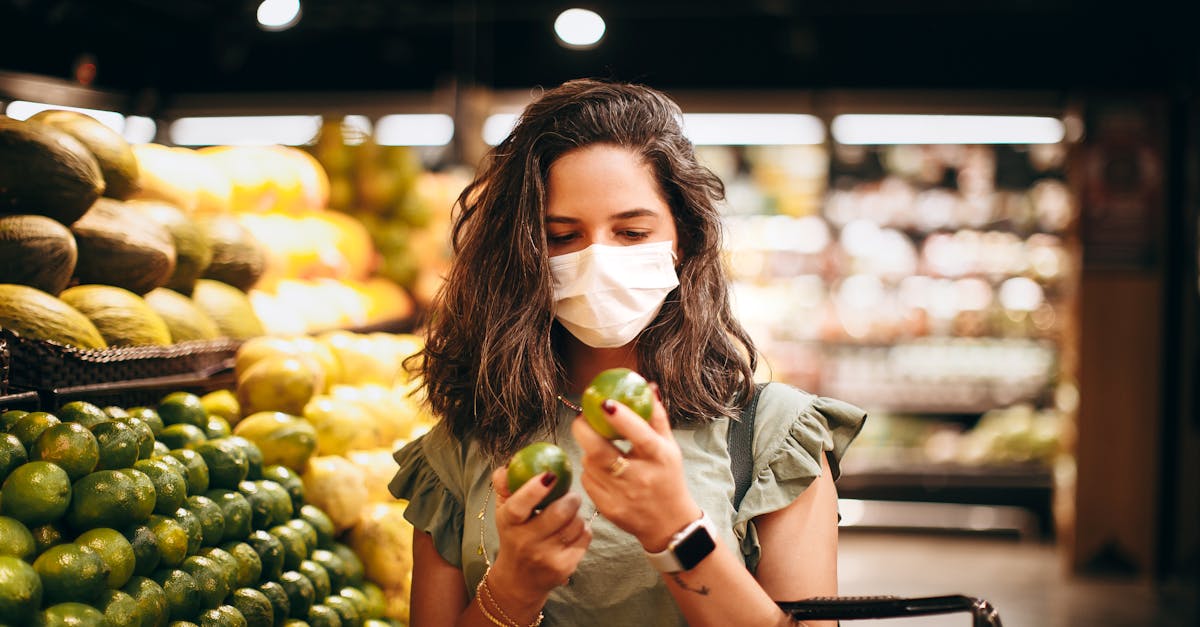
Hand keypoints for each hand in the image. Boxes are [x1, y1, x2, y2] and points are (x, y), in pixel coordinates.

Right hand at [487, 465, 591, 602]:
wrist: (519, 578)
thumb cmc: (514, 534)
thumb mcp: (503, 510)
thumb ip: (505, 484)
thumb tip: (510, 463)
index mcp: (509, 523)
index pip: (519, 506)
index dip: (535, 489)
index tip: (550, 475)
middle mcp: (526, 542)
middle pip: (559, 513)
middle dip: (571, 498)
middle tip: (570, 496)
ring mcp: (546, 557)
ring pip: (576, 523)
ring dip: (577, 515)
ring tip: (568, 516)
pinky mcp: (565, 567)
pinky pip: (585, 537)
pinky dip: (583, 530)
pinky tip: (572, 531)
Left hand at [571, 383, 701, 552]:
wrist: (669, 524)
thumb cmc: (668, 477)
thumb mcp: (670, 447)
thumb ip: (657, 416)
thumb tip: (647, 385)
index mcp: (659, 458)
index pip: (640, 435)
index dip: (621, 418)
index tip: (604, 402)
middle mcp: (640, 478)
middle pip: (601, 454)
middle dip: (584, 431)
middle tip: (582, 418)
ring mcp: (622, 496)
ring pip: (590, 465)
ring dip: (589, 451)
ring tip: (599, 446)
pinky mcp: (608, 509)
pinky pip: (588, 481)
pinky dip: (590, 470)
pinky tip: (601, 469)